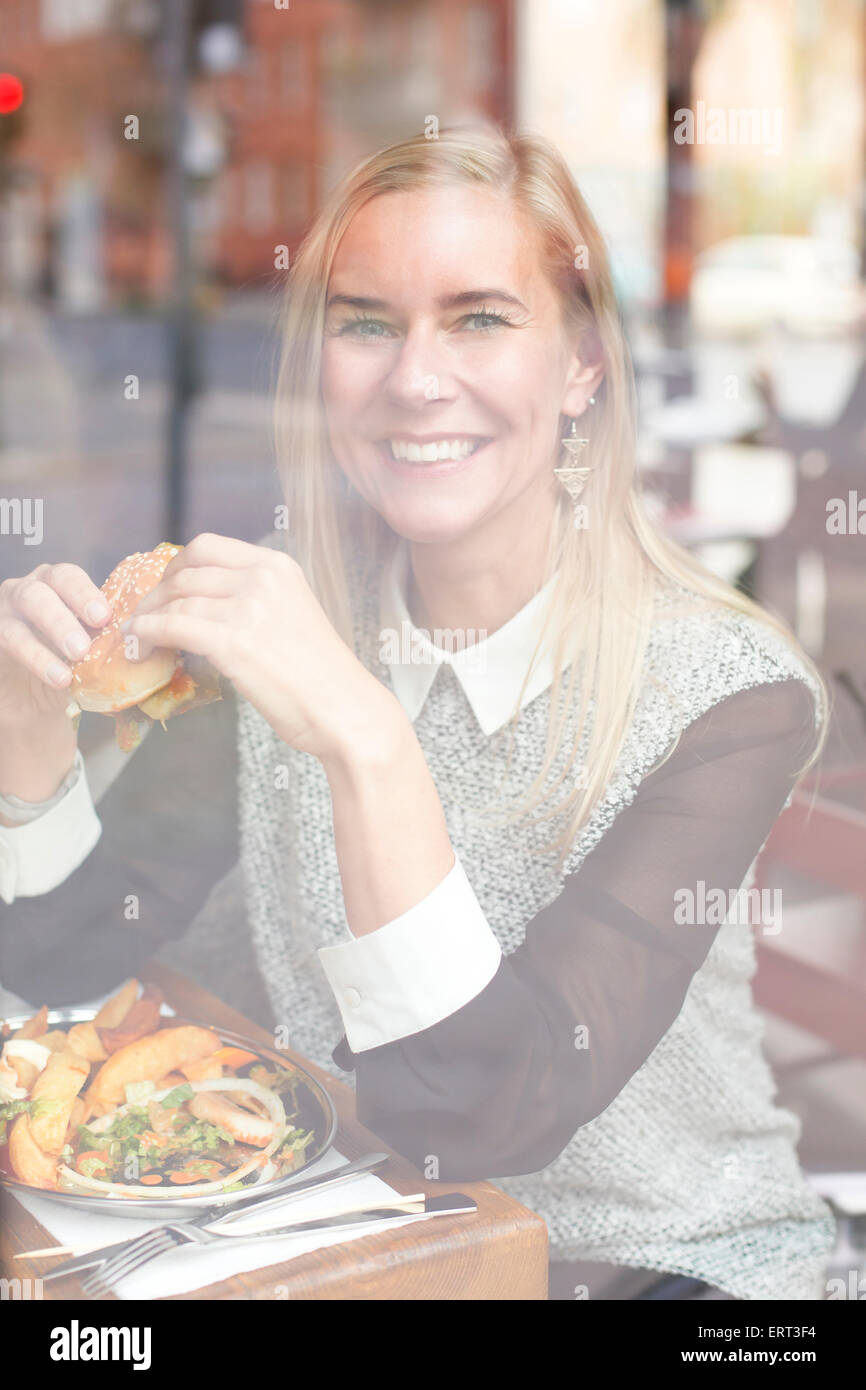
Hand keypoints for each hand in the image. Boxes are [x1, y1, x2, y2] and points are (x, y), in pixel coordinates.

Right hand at [0, 562, 111, 730]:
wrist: (29, 695)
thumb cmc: (67, 662)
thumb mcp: (91, 650)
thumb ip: (110, 643)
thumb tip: (147, 652)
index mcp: (58, 585)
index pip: (69, 577)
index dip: (86, 594)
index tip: (104, 617)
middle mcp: (31, 589)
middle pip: (45, 587)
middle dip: (67, 613)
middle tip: (85, 644)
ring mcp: (7, 609)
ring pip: (25, 607)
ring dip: (52, 631)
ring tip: (75, 659)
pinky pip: (9, 638)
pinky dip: (35, 658)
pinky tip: (57, 678)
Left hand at [122, 533, 396, 760]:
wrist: (344, 709)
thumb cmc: (321, 675)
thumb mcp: (292, 615)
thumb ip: (254, 600)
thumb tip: (202, 604)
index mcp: (277, 566)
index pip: (207, 547)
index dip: (174, 566)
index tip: (164, 588)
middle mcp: (262, 578)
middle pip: (185, 571)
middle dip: (156, 593)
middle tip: (145, 617)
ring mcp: (247, 607)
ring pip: (174, 599)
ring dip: (147, 617)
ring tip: (139, 638)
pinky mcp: (232, 642)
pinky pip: (172, 626)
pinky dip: (148, 634)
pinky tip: (141, 648)